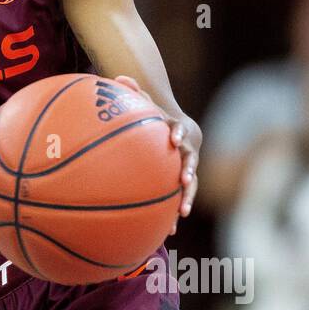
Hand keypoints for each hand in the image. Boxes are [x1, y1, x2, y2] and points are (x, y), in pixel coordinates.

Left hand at [113, 75, 200, 235]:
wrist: (180, 134)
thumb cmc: (157, 119)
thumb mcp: (147, 104)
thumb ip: (134, 92)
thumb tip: (117, 76)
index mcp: (176, 132)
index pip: (179, 131)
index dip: (178, 133)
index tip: (173, 138)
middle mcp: (186, 152)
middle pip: (190, 161)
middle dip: (188, 170)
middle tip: (184, 179)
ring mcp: (187, 169)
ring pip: (191, 185)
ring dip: (187, 197)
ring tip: (183, 212)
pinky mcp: (182, 185)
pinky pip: (179, 200)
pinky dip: (174, 213)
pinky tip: (168, 232)